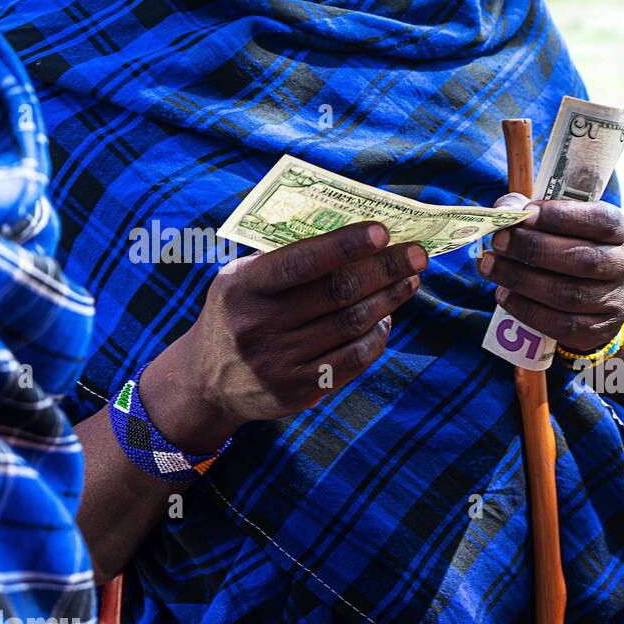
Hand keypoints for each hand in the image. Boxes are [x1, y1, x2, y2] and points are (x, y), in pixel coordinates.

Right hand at [143, 222, 424, 452]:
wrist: (206, 381)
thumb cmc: (238, 313)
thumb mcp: (240, 280)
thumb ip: (284, 261)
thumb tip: (353, 238)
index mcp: (242, 288)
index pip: (300, 262)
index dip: (345, 246)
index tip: (383, 232)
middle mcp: (259, 326)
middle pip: (337, 293)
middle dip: (385, 270)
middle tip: (417, 255)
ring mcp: (279, 362)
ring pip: (351, 325)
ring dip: (389, 300)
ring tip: (409, 281)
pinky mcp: (298, 391)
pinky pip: (352, 360)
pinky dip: (376, 336)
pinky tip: (386, 319)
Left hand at [479, 196, 623, 353]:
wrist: (602, 297)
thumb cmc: (576, 248)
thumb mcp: (567, 225)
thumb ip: (537, 214)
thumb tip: (506, 207)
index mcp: (622, 231)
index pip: (598, 220)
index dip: (559, 216)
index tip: (523, 213)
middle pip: (581, 259)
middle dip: (533, 248)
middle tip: (499, 241)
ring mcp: (617, 301)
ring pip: (568, 295)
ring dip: (522, 279)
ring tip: (491, 267)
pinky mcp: (600, 330)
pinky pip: (562, 325)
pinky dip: (527, 310)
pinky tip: (504, 295)